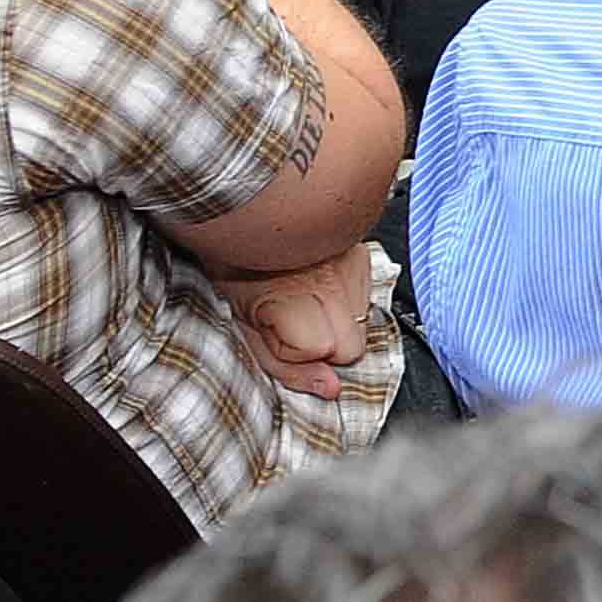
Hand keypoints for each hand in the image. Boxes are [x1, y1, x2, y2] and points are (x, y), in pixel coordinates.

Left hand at [219, 248, 375, 399]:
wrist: (246, 212)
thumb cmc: (234, 266)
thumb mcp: (242, 324)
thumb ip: (285, 364)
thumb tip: (331, 389)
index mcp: (294, 297)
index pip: (322, 351)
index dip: (296, 352)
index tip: (272, 332)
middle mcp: (332, 280)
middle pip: (354, 347)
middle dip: (328, 347)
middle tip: (294, 326)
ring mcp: (352, 264)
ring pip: (364, 324)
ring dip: (338, 323)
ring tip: (304, 303)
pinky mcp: (362, 255)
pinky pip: (367, 298)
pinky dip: (346, 301)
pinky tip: (318, 287)